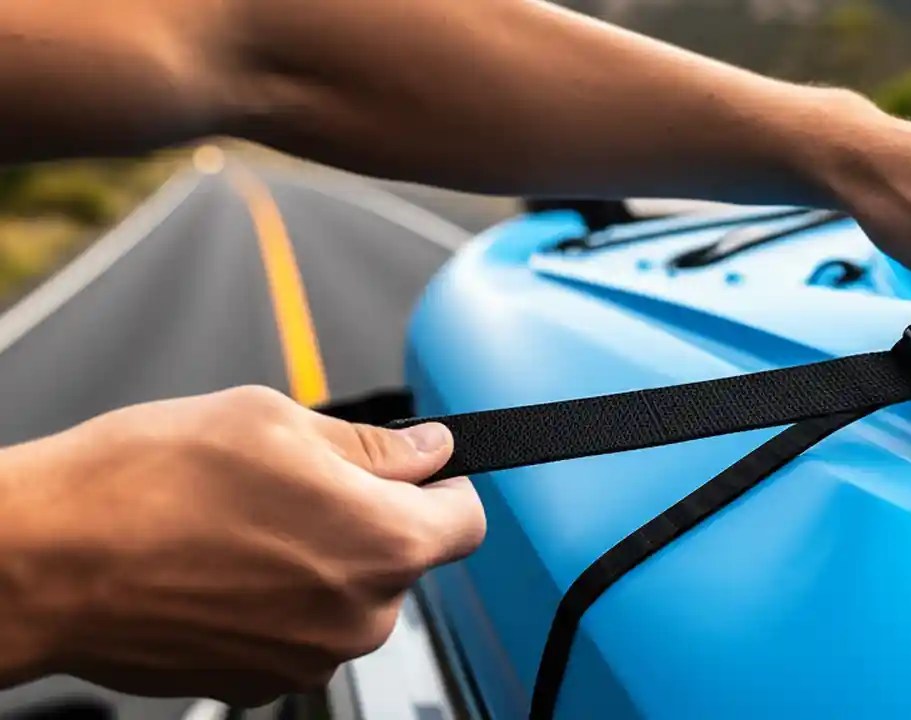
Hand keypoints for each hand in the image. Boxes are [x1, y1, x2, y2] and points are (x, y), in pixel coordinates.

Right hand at [0, 386, 483, 704]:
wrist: (45, 561)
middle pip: (403, 560)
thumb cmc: (147, 483)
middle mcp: (360, 616)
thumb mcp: (277, 420)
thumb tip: (429, 452)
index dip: (443, 487)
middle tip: (298, 483)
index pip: (468, 520)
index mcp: (384, 543)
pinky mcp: (258, 683)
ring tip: (245, 521)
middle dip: (369, 519)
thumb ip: (375, 447)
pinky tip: (221, 563)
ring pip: (348, 596)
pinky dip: (277, 600)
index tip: (414, 471)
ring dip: (319, 560)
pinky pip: (298, 630)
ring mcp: (309, 659)